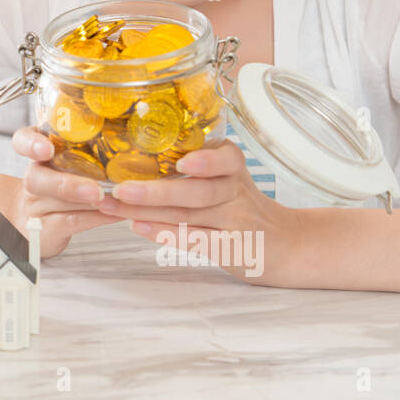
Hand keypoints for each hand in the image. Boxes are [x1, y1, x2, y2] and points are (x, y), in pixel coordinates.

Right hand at [7, 125, 136, 258]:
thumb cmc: (65, 182)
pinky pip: (69, 223)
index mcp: (38, 153)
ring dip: (89, 204)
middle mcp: (33, 177)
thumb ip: (90, 145)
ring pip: (57, 203)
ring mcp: (35, 205)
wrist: (39, 219)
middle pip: (37, 178)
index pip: (22, 140)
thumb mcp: (72, 157)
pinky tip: (115, 214)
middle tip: (95, 190)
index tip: (45, 150)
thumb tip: (130, 133)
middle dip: (67, 185)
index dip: (30, 145)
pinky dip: (95, 218)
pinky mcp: (45, 229)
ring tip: (115, 202)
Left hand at [110, 140, 304, 286]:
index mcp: (234, 167)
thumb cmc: (243, 204)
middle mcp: (236, 193)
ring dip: (146, 212)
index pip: (226, 159)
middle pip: (197, 192)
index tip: (183, 161)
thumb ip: (198, 160)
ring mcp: (235, 223)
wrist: (286, 244)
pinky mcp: (230, 249)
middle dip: (155, 191)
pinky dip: (165, 234)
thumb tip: (136, 150)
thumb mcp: (229, 175)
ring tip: (113, 207)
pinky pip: (195, 241)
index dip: (207, 161)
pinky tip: (139, 227)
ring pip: (188, 216)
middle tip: (120, 188)